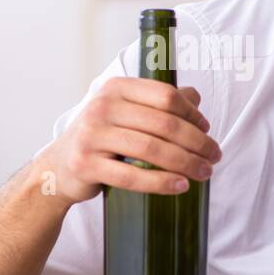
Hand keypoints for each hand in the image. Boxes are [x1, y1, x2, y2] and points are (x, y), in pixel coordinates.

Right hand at [37, 77, 221, 204]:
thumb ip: (158, 102)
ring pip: (151, 149)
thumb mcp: (126, 113)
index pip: (165, 96)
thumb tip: (195, 97)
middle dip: (196, 142)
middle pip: (164, 123)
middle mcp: (102, 106)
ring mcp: (92, 135)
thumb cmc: (101, 137)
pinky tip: (181, 186)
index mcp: (116, 88)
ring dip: (185, 163)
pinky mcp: (87, 164)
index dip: (192, 114)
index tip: (207, 129)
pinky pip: (133, 175)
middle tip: (214, 157)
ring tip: (204, 173)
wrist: (58, 167)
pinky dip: (161, 182)